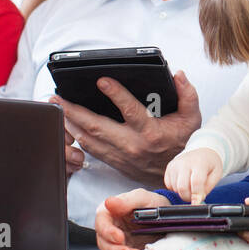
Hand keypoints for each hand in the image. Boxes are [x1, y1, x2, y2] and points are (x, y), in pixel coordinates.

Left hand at [52, 70, 201, 184]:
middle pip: (97, 127)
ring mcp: (120, 155)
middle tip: (57, 97)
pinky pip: (90, 149)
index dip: (115, 94)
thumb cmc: (183, 143)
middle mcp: (132, 145)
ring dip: (70, 123)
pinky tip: (67, 124)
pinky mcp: (114, 161)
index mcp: (150, 132)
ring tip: (56, 107)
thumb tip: (177, 74)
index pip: (130, 110)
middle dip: (74, 111)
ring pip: (88, 139)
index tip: (102, 80)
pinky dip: (76, 136)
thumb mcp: (192, 117)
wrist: (178, 175)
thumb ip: (187, 94)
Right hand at [94, 188, 169, 249]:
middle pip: (104, 242)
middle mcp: (111, 229)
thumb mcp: (142, 198)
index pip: (101, 223)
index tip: (119, 237)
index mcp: (110, 213)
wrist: (168, 218)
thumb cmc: (152, 204)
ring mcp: (118, 244)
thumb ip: (127, 200)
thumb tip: (109, 202)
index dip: (108, 231)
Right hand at [163, 148, 223, 204]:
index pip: (196, 182)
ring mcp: (175, 165)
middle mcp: (185, 162)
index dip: (196, 196)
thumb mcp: (216, 174)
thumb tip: (197, 200)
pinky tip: (184, 183)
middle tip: (194, 197)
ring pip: (175, 188)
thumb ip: (207, 188)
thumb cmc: (210, 165)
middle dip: (188, 197)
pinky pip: (169, 185)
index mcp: (199, 163)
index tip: (197, 203)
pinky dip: (176, 188)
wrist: (202, 152)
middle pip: (182, 187)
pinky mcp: (169, 168)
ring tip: (191, 187)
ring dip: (183, 193)